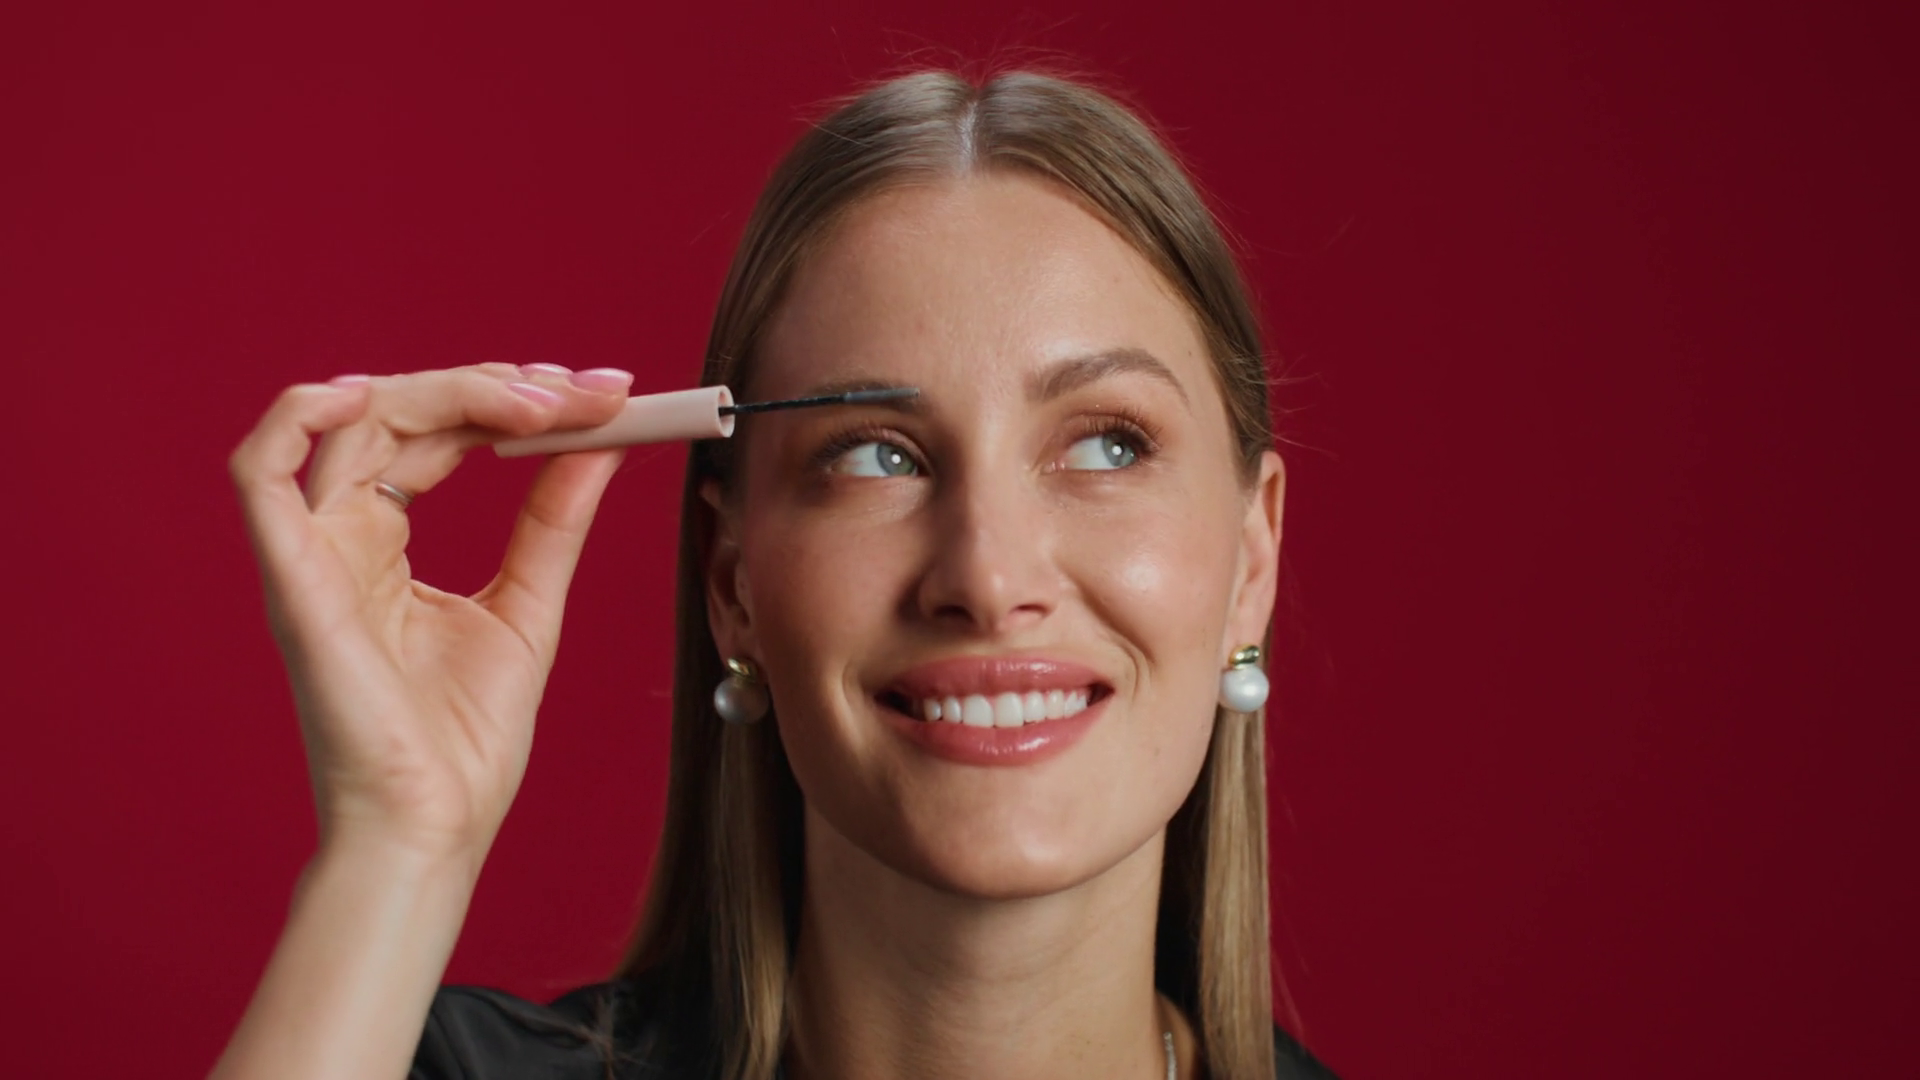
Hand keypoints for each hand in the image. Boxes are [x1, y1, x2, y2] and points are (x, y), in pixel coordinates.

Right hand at [228, 363, 632, 859]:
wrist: (436, 823)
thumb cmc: (464, 739)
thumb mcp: (529, 605)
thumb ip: (554, 520)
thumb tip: (602, 441)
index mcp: (386, 544)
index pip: (440, 434)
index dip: (515, 399)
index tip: (604, 392)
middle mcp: (342, 538)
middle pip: (402, 414)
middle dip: (500, 387)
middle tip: (590, 390)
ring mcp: (312, 555)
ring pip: (352, 422)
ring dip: (450, 391)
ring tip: (536, 400)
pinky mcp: (292, 581)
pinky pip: (259, 475)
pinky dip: (298, 418)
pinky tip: (367, 392)